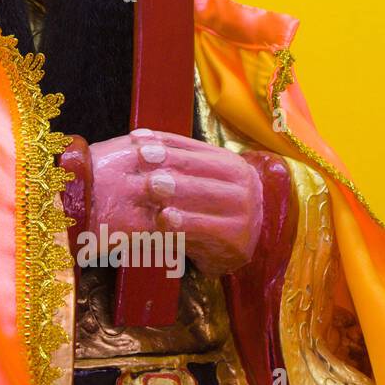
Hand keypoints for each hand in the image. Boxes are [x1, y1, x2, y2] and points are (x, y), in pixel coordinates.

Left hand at [89, 129, 262, 277]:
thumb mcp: (203, 184)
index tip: (136, 139)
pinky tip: (164, 218)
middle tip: (141, 156)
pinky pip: (204, 226)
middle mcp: (239, 182)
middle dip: (167, 160)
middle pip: (197, 167)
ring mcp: (241, 208)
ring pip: (202, 194)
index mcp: (229, 163)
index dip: (163, 142)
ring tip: (151, 185)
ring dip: (174, 189)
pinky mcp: (235, 235)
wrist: (248, 245)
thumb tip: (138, 140)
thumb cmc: (213, 211)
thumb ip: (178, 166)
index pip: (192, 147)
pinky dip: (182, 222)